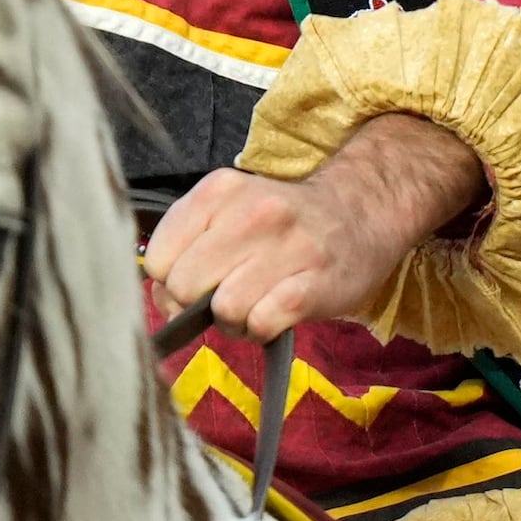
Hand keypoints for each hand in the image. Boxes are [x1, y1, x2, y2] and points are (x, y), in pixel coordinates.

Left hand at [144, 113, 489, 342]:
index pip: (158, 257)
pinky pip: (262, 323)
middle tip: (226, 298)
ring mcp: (286, 247)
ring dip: (234, 322)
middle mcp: (251, 212)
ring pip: (222, 310)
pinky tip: (275, 314)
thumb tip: (160, 298)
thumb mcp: (230, 212)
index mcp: (219, 190)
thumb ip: (188, 246)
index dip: (169, 282)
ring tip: (254, 305)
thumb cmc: (284, 222)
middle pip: (185, 286)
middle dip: (198, 306)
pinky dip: (262, 330)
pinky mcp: (314, 284)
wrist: (362, 211)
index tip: (193, 283)